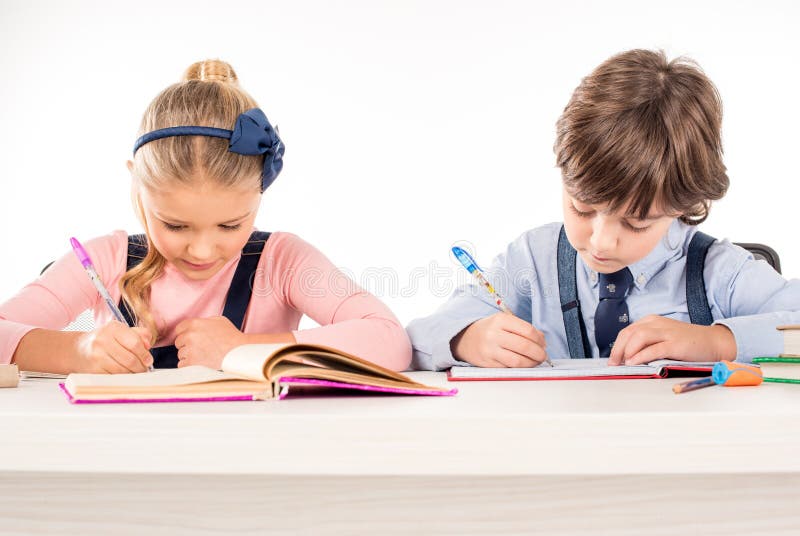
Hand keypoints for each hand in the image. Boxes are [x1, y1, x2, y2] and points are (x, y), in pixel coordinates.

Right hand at [76, 321, 152, 372]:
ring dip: (133, 374)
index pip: (135, 343)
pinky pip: (114, 377)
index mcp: (113, 328)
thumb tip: (148, 344)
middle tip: (144, 369)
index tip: (148, 360)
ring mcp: (96, 355)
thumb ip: (139, 334)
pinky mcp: (93, 369)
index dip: (144, 354)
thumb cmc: (106, 340)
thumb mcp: (122, 331)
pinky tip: (123, 374)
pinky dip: (122, 377)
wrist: (78, 350)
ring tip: (135, 372)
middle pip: (130, 359)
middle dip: (141, 367)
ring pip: (123, 370)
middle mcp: (103, 340)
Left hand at [174, 316, 246, 368]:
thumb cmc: (231, 336)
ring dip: (188, 356)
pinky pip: (182, 365)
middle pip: (178, 342)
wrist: (239, 351)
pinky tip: (200, 363)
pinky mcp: (192, 362)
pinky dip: (189, 365)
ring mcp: (190, 349)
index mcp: (195, 323)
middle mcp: (190, 335)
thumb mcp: (219, 320)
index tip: (192, 339)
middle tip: (200, 348)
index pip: (179, 329)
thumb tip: (196, 325)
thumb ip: (204, 321)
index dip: (185, 334)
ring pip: (180, 354)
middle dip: (187, 345)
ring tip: (203, 356)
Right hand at [451, 312, 547, 366]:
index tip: (544, 344)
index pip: (528, 331)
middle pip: (525, 346)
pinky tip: (524, 365)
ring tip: (535, 361)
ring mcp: (490, 350)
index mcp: (500, 320)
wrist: (464, 339)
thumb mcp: (502, 322)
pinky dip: (520, 368)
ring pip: (518, 361)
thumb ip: (521, 328)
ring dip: (532, 363)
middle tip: (543, 355)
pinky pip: (509, 368)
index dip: (540, 340)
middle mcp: (494, 334)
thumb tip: (542, 342)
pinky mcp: (487, 364)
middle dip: (539, 353)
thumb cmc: (488, 330)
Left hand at [608, 315, 736, 364]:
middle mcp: (657, 323)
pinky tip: (634, 363)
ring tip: (624, 364)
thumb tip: (627, 358)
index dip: (617, 346)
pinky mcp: (675, 343)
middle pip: (629, 333)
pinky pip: (653, 349)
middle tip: (614, 364)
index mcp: (652, 321)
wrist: (714, 342)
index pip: (627, 331)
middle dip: (618, 350)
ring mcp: (667, 332)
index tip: (612, 360)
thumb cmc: (687, 343)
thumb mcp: (663, 338)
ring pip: (638, 337)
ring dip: (627, 351)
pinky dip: (641, 356)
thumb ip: (647, 344)